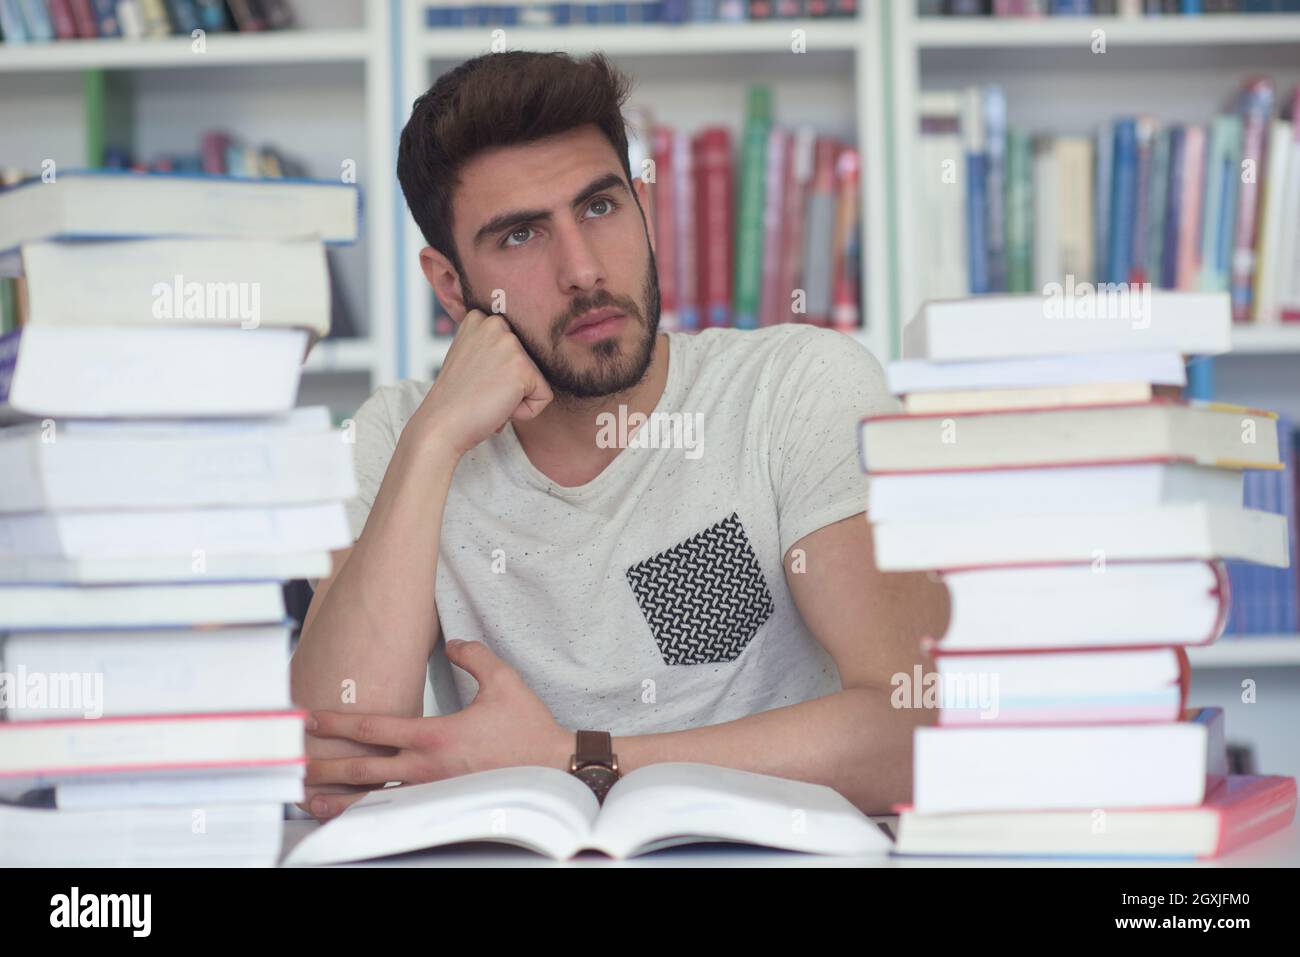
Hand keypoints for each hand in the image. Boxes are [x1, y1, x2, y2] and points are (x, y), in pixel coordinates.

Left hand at [300, 639, 569, 819]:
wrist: (553, 768)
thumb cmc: (529, 728)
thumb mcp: (503, 680)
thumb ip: (473, 656)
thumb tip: (453, 644)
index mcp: (435, 735)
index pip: (374, 726)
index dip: (339, 721)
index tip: (312, 718)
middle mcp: (427, 767)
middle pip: (364, 768)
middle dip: (327, 764)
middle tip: (296, 764)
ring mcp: (434, 791)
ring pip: (377, 797)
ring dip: (342, 797)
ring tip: (313, 798)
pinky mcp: (444, 804)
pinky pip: (399, 810)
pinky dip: (372, 812)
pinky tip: (357, 815)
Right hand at [416, 309, 552, 455]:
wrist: (441, 425)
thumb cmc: (456, 400)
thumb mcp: (469, 358)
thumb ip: (492, 348)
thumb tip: (520, 352)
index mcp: (481, 318)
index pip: (517, 348)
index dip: (500, 373)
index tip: (475, 378)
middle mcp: (496, 323)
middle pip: (528, 363)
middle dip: (510, 384)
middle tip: (480, 391)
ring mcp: (510, 344)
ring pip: (536, 380)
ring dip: (517, 398)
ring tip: (488, 398)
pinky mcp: (523, 368)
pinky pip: (543, 397)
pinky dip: (525, 412)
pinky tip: (498, 407)